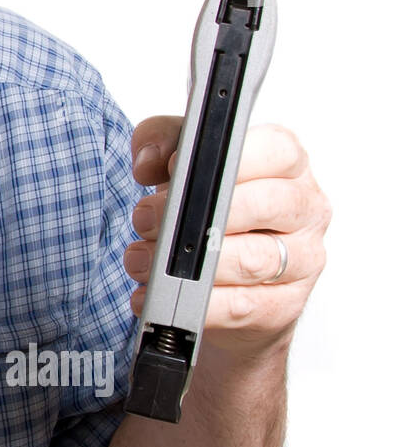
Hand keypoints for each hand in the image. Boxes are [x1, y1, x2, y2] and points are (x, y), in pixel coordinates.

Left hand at [125, 119, 330, 353]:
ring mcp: (302, 260)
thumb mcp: (184, 162)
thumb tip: (150, 162)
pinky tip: (162, 296)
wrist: (224, 285)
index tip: (174, 168)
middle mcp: (305, 209)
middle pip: (264, 205)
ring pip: (251, 260)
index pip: (276, 149)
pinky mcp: (284, 305)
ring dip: (188, 264)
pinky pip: (242, 306)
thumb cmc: (208, 212)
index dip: (223, 158)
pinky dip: (196, 304)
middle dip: (195, 214)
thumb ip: (164, 141)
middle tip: (146, 218)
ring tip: (142, 259)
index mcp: (288, 164)